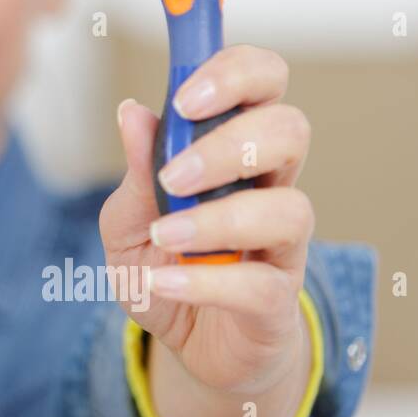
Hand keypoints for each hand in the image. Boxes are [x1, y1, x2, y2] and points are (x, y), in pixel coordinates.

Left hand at [100, 44, 313, 404]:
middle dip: (230, 144)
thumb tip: (132, 111)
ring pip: (290, 209)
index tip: (186, 96)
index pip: (263, 82)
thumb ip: (136, 170)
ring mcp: (281, 245)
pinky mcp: (277, 301)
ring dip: (219, 219)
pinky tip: (163, 278)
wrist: (185, 343)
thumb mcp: (127, 217)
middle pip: (290, 130)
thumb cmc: (162, 262)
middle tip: (173, 174)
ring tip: (165, 235)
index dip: (236, 73)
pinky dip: (205, 281)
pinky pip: (261, 285)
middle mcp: (269, 186)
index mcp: (234, 148)